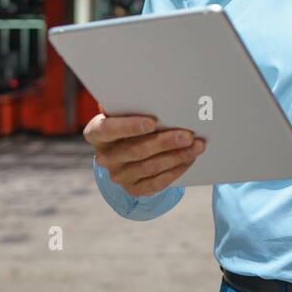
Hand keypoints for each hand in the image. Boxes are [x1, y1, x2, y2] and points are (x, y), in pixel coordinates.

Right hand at [83, 113, 205, 197]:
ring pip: (149, 167)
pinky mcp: (132, 189)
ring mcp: (118, 176)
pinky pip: (156, 183)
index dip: (129, 127)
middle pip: (135, 150)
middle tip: (188, 135)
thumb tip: (166, 102)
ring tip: (196, 146)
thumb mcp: (129, 112)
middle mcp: (104, 157)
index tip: (153, 122)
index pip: (107, 130)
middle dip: (165, 142)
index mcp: (96, 133)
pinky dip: (175, 170)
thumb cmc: (132, 121)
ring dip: (176, 156)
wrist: (130, 146)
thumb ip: (138, 107)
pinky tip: (188, 159)